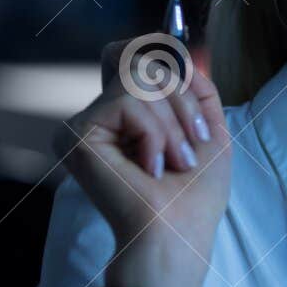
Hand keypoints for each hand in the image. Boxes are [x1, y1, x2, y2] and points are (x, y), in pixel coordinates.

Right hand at [54, 38, 231, 286]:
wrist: (179, 234)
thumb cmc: (195, 197)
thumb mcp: (209, 132)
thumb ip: (197, 89)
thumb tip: (185, 54)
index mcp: (126, 116)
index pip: (129, 54)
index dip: (159, 53)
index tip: (192, 80)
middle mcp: (99, 117)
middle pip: (141, 62)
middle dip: (182, 100)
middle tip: (191, 146)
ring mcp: (84, 124)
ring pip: (138, 78)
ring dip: (173, 122)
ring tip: (174, 162)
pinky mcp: (76, 133)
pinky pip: (127, 100)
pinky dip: (155, 132)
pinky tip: (150, 167)